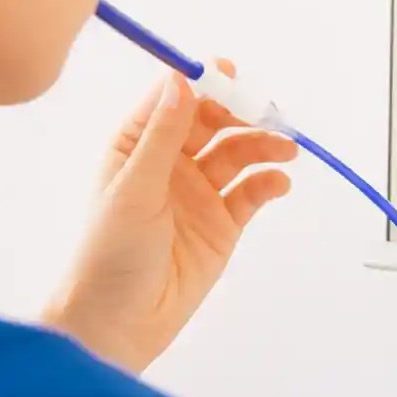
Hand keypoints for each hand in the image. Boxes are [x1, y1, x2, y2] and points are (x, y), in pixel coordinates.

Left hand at [44, 62, 297, 372]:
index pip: (175, 100)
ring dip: (264, 145)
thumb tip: (180, 79)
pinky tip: (278, 183)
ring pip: (239, 153)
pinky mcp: (224, 222)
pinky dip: (269, 182)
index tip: (229, 74)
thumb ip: (162, 135)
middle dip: (243, 114)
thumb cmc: (110, 253)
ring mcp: (200, 192)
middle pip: (216, 122)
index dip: (203, 83)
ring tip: (286, 150)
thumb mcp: (134, 188)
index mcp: (138, 146)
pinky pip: (252, 191)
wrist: (121, 322)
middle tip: (270, 114)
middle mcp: (171, 163)